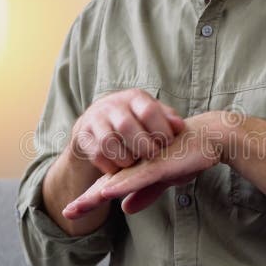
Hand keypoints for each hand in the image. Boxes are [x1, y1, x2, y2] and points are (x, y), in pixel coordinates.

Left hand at [63, 111, 226, 217]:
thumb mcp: (165, 179)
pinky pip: (137, 177)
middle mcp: (136, 166)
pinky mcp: (159, 164)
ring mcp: (146, 164)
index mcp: (136, 170)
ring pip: (116, 183)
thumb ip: (145, 194)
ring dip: (96, 196)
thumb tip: (125, 210)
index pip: (108, 187)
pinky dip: (121, 186)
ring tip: (76, 208)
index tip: (71, 212)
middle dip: (86, 200)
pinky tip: (106, 193)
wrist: (209, 138)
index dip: (90, 200)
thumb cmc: (188, 156)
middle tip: (67, 212)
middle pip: (106, 185)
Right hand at [69, 88, 185, 174]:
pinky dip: (111, 166)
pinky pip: (97, 155)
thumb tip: (180, 126)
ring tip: (136, 162)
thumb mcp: (153, 113)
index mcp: (134, 98)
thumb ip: (168, 119)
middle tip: (152, 156)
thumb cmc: (136, 119)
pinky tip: (121, 167)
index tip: (167, 143)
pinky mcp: (84, 136)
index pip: (148, 111)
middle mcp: (112, 105)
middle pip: (126, 126)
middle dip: (143, 146)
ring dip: (126, 158)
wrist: (98, 119)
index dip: (161, 130)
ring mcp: (95, 120)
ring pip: (108, 142)